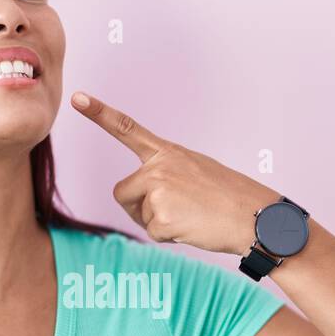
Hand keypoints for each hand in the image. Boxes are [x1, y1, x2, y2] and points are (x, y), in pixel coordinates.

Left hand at [70, 91, 277, 254]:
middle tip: (175, 210)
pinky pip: (152, 233)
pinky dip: (170, 237)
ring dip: (158, 222)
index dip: (100, 113)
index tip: (78, 98)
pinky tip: (193, 227)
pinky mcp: (162, 216)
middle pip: (121, 192)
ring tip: (191, 215)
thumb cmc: (229, 196)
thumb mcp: (197, 170)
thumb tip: (145, 199)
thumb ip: (166, 174)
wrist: (255, 216)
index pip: (127, 128)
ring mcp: (159, 190)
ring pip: (138, 215)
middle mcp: (159, 167)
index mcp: (168, 152)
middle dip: (137, 208)